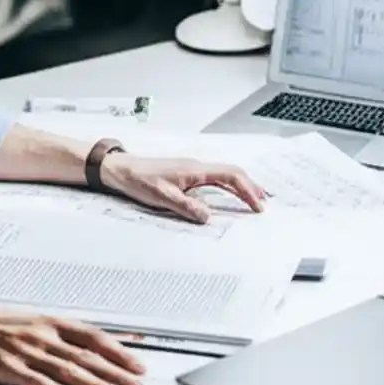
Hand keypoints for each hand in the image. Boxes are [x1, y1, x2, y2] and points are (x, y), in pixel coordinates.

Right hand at [0, 300, 145, 384]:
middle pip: (87, 357)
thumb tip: (104, 340)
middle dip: (116, 374)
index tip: (137, 365)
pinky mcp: (8, 368)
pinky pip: (37, 382)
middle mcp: (42, 335)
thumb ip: (69, 332)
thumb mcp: (37, 318)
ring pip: (68, 370)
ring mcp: (25, 351)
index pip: (94, 336)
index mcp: (51, 321)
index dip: (119, 352)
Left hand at [100, 153, 266, 222]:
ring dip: (240, 186)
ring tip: (252, 199)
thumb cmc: (138, 179)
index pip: (230, 175)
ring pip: (224, 175)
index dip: (247, 190)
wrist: (120, 169)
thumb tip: (208, 218)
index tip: (257, 206)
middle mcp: (196, 166)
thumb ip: (186, 207)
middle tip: (264, 203)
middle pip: (232, 173)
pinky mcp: (185, 174)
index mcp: (195, 169)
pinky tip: (227, 195)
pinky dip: (226, 186)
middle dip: (250, 187)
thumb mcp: (162, 197)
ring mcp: (191, 169)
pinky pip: (213, 179)